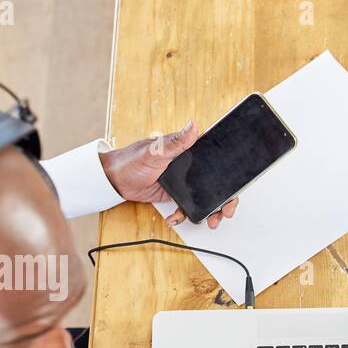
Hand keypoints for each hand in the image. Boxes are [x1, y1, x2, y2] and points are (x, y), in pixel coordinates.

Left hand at [98, 121, 239, 228]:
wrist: (114, 180)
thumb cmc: (132, 159)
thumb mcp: (156, 150)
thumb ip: (176, 141)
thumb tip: (193, 126)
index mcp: (189, 151)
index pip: (217, 162)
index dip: (230, 177)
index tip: (233, 192)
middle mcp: (190, 166)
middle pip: (216, 184)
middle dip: (224, 201)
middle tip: (224, 213)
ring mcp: (184, 182)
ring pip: (205, 198)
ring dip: (209, 212)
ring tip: (209, 221)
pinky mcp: (175, 194)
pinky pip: (187, 207)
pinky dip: (184, 216)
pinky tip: (176, 218)